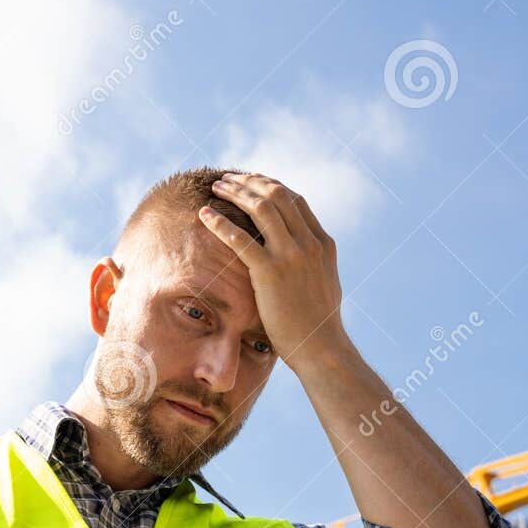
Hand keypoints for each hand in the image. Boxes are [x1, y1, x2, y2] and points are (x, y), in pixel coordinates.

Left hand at [201, 172, 349, 366]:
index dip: (271, 186)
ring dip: (235, 192)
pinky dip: (220, 223)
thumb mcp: (324, 284)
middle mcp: (309, 242)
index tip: (251, 182)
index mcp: (322, 243)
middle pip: (278, 195)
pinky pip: (240, 239)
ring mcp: (291, 255)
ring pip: (261, 207)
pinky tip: (204, 214)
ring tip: (216, 187)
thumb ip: (313, 264)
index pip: (296, 200)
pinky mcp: (271, 271)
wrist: (321, 348)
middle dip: (250, 182)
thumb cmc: (318, 325)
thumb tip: (303, 257)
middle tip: (228, 179)